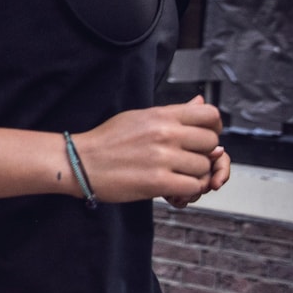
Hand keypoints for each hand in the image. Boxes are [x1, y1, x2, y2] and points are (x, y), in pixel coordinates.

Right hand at [71, 99, 225, 203]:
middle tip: (187, 159)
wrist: (79, 162)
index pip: (209, 115)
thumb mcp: (139, 118)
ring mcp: (162, 158)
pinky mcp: (157, 181)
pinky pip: (193, 186)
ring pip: (203, 167)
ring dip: (194, 175)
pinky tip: (173, 186)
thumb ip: (173, 113)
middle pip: (211, 143)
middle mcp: (165, 133)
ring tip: (176, 174)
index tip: (204, 137)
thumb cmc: (107, 141)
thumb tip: (200, 102)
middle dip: (203, 154)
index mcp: (161, 115)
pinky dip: (188, 189)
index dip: (213, 128)